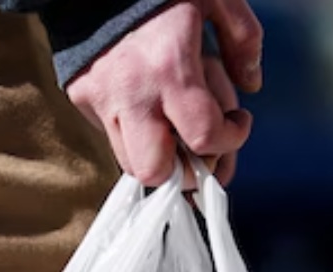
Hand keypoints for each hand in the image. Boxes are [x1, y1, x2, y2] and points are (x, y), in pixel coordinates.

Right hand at [66, 0, 262, 186]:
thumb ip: (243, 39)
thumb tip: (250, 84)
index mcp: (171, 68)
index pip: (203, 137)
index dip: (230, 140)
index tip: (237, 123)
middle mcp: (133, 93)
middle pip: (155, 171)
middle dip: (183, 170)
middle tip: (200, 150)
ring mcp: (102, 99)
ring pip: (128, 162)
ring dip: (157, 156)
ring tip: (174, 131)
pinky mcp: (81, 97)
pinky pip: (109, 134)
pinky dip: (133, 131)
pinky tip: (147, 107)